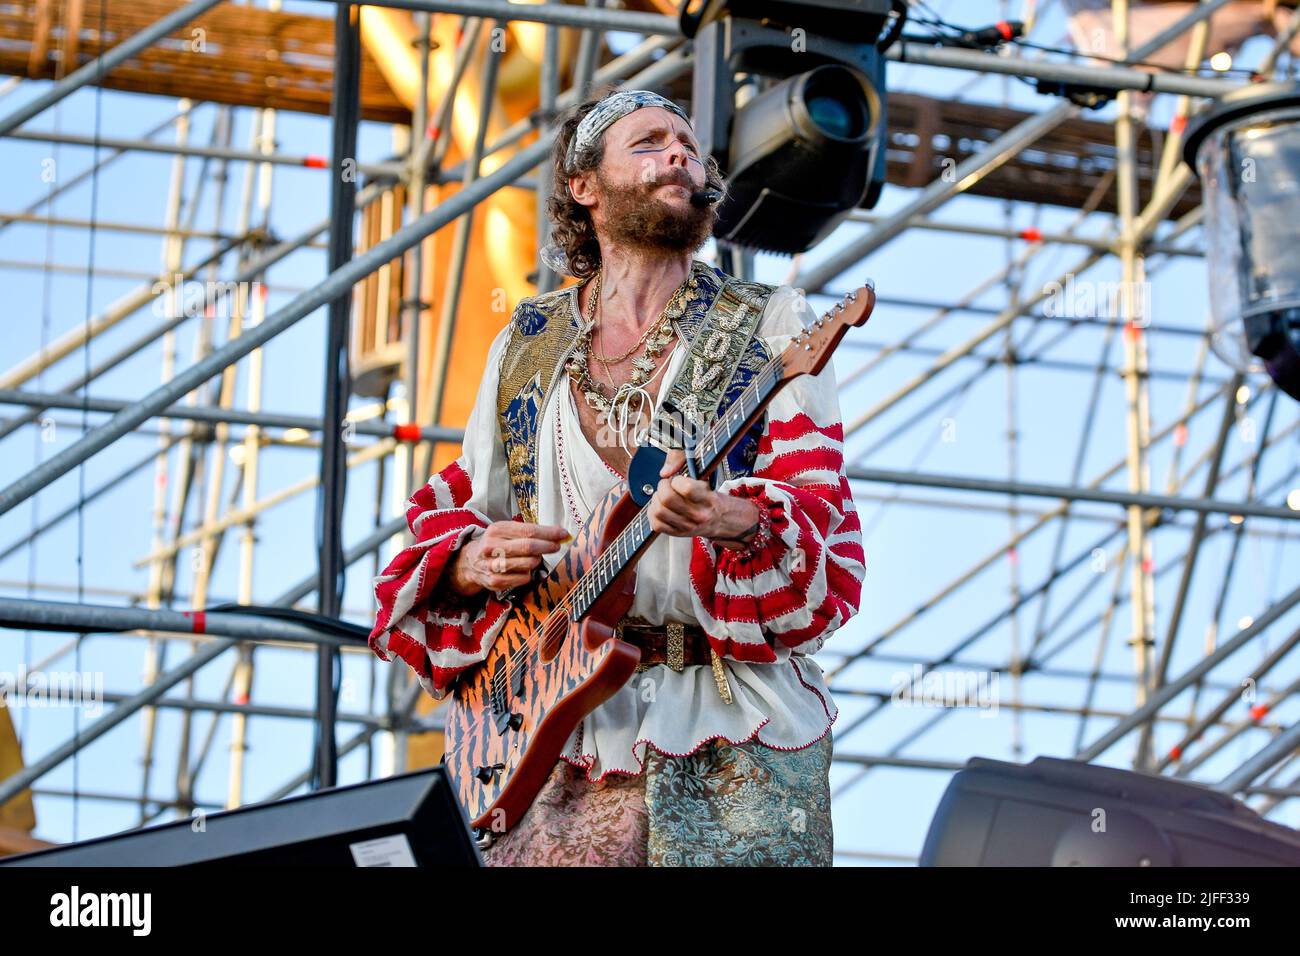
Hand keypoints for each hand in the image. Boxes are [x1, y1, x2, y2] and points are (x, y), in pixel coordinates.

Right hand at [449, 522, 570, 596]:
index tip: (563, 534)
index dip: (549, 533)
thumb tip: (559, 533)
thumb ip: (529, 531)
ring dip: (537, 561)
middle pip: (529, 547)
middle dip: (547, 546)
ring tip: (534, 558)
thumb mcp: (506, 531)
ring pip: (528, 564)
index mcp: (496, 530)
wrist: (469, 562)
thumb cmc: (495, 544)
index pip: (529, 531)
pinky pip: (523, 578)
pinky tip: (523, 570)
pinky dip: (528, 574)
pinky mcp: (495, 581)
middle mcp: (492, 547)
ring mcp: (493, 565)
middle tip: (556, 546)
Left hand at [647, 449, 760, 547]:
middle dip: (663, 486)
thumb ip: (687, 467)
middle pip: (667, 499)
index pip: (687, 488)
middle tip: (667, 485)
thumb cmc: (709, 497)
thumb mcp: (706, 479)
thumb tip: (665, 471)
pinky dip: (654, 513)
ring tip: (664, 496)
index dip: (676, 480)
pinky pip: (656, 524)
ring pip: (658, 511)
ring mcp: (686, 526)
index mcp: (707, 499)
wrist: (719, 519)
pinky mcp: (676, 533)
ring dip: (657, 500)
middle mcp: (697, 515)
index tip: (678, 479)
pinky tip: (661, 507)